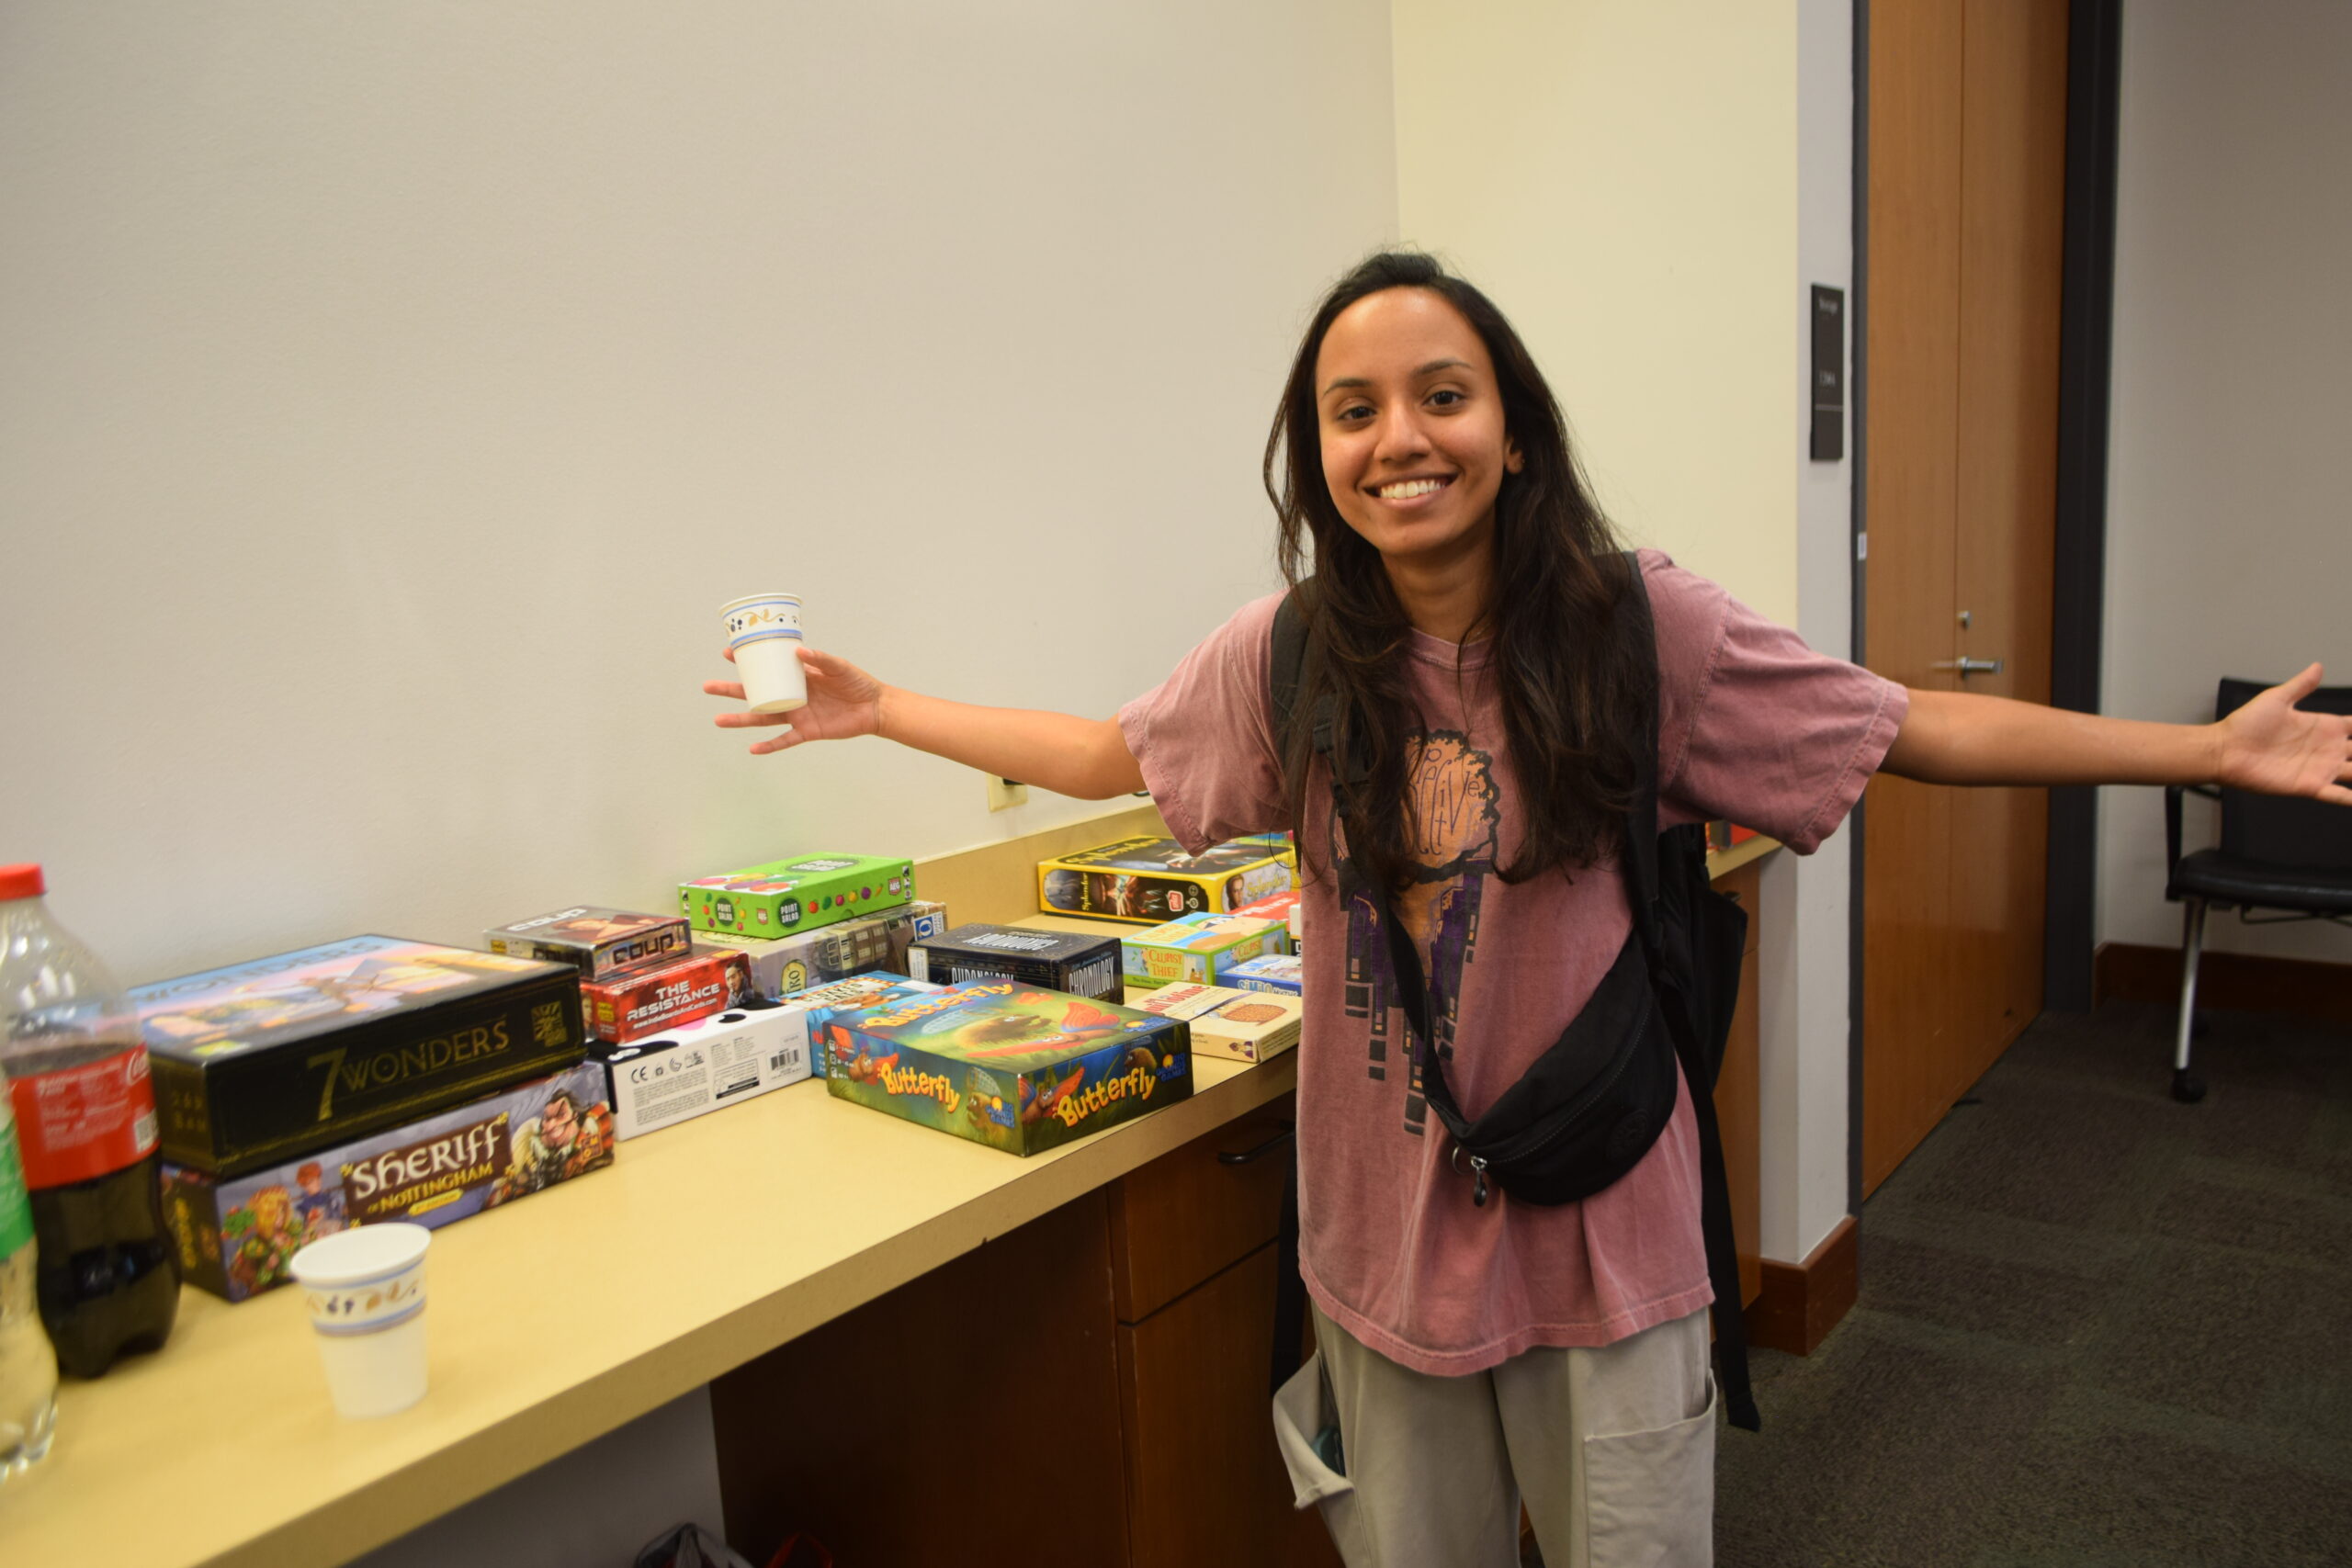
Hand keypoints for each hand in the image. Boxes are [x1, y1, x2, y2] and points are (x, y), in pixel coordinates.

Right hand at [703, 646, 886, 755]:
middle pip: (756, 693)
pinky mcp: (807, 731)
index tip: (728, 654)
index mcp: (797, 676)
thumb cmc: (857, 683)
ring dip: (741, 720)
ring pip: (763, 718)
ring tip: (718, 720)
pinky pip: (784, 740)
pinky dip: (769, 746)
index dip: (747, 662)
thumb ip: (821, 658)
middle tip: (708, 686)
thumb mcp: (839, 666)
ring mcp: (797, 714)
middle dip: (731, 690)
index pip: (767, 667)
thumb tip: (798, 650)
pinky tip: (752, 749)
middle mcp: (792, 695)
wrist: (874, 707)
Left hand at [2212, 664, 2351, 803]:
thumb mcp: (2277, 699)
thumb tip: (2318, 666)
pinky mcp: (2310, 785)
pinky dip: (2351, 798)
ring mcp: (2322, 768)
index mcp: (2326, 727)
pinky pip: (2338, 795)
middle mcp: (2329, 749)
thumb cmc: (2246, 724)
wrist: (2225, 750)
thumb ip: (2301, 685)